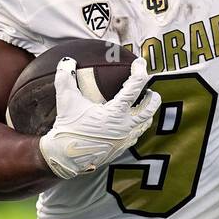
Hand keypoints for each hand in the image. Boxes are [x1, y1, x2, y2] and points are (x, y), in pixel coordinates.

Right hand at [38, 58, 160, 179]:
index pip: (134, 87)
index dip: (139, 71)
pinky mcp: (122, 148)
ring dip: (148, 111)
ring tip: (144, 104)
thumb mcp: (66, 101)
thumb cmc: (68, 128)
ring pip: (146, 122)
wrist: (65, 157)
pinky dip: (138, 125)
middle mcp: (125, 126)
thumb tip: (67, 62)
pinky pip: (137, 134)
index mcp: (115, 112)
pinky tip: (133, 121)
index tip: (140, 63)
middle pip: (149, 107)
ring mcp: (125, 138)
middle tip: (150, 90)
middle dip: (153, 97)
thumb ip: (66, 78)